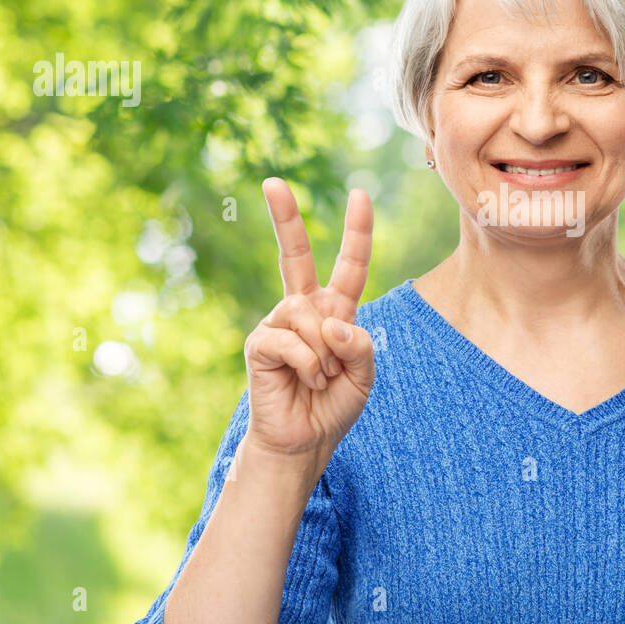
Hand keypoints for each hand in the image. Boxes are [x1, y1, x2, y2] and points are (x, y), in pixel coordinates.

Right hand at [242, 178, 375, 460]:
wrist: (303, 441)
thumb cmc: (333, 406)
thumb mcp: (364, 375)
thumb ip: (359, 345)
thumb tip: (332, 322)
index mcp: (336, 311)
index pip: (350, 265)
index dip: (357, 231)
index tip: (360, 194)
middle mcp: (305, 309)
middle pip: (293, 254)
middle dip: (284, 217)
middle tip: (272, 182)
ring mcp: (279, 323)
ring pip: (309, 313)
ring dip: (325, 352)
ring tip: (322, 377)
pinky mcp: (260, 343)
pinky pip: (292, 339)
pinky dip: (309, 363)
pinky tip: (307, 380)